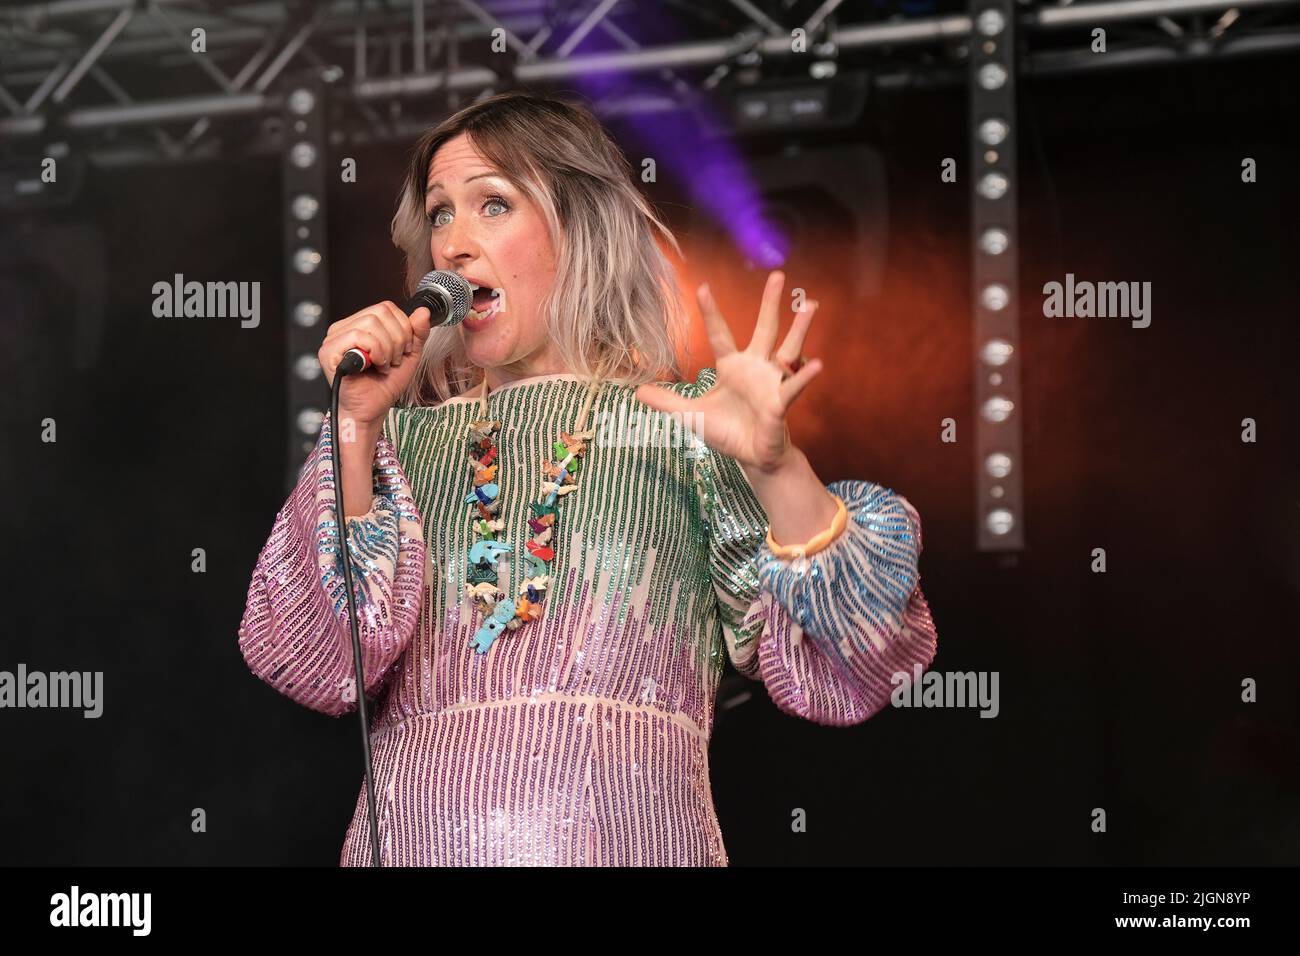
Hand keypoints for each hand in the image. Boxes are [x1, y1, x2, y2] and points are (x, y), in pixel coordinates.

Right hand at [318, 301, 433, 426]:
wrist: (372, 410)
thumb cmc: (384, 386)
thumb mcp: (409, 355)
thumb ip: (417, 333)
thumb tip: (423, 311)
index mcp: (360, 325)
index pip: (385, 307)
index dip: (403, 327)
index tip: (404, 350)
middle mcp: (344, 328)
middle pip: (379, 313)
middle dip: (397, 339)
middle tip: (393, 360)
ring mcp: (334, 339)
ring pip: (370, 324)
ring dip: (386, 349)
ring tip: (383, 365)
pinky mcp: (329, 351)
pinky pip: (358, 337)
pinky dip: (375, 353)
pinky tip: (374, 367)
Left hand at [635, 270, 821, 473]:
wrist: (751, 457)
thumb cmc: (727, 432)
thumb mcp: (691, 415)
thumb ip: (667, 402)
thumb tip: (636, 392)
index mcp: (731, 366)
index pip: (719, 333)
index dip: (711, 312)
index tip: (703, 287)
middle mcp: (755, 367)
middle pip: (764, 329)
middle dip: (769, 303)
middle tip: (778, 274)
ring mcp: (771, 381)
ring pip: (788, 348)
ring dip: (799, 327)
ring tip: (811, 305)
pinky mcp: (781, 402)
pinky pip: (794, 387)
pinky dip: (805, 376)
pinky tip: (817, 364)